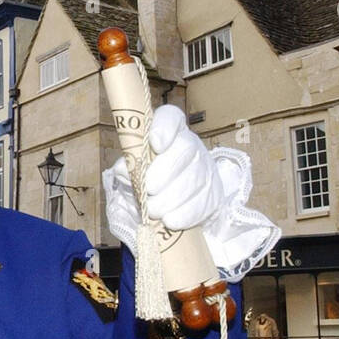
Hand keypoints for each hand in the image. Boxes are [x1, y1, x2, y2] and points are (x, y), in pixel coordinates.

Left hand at [103, 104, 222, 250]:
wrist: (174, 202)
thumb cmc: (150, 178)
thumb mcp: (136, 168)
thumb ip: (129, 166)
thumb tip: (124, 170)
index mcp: (169, 132)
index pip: (170, 118)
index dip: (164, 127)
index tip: (155, 143)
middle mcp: (191, 145)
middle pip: (185, 150)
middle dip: (166, 171)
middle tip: (149, 189)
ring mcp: (206, 168)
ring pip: (195, 178)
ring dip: (172, 197)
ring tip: (154, 211)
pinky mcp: (214, 193)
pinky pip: (204, 202)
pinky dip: (185, 213)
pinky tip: (171, 220)